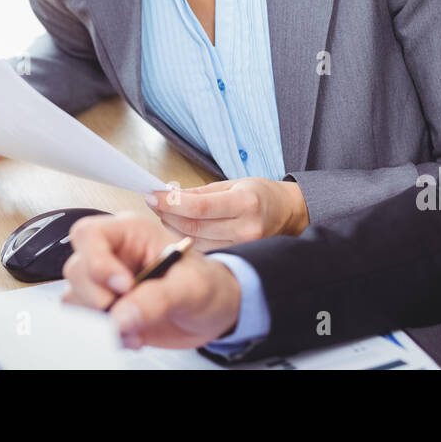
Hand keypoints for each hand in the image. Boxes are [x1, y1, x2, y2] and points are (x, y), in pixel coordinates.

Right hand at [62, 212, 240, 349]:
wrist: (215, 311)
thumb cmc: (208, 285)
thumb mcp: (193, 286)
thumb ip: (158, 298)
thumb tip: (120, 315)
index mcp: (132, 234)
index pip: (90, 234)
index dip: (96, 260)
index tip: (122, 285)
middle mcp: (114, 254)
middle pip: (76, 267)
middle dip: (95, 295)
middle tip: (124, 312)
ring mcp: (107, 283)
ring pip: (75, 295)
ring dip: (99, 319)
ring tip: (134, 329)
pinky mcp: (108, 309)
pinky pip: (86, 320)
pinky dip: (104, 334)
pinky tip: (132, 336)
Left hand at [145, 177, 308, 250]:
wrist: (287, 214)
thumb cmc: (260, 195)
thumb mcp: (233, 184)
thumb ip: (200, 192)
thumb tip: (168, 194)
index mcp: (246, 203)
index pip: (200, 206)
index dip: (171, 203)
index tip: (153, 196)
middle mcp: (246, 228)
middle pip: (194, 226)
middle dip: (168, 214)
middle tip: (154, 203)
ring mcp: (242, 246)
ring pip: (195, 241)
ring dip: (173, 227)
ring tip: (165, 214)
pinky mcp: (237, 257)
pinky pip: (203, 250)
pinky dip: (186, 239)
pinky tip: (179, 228)